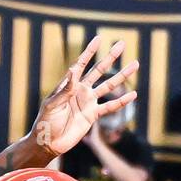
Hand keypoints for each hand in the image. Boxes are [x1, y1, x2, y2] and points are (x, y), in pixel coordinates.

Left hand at [29, 37, 138, 157]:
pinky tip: (133, 94)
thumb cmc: (45, 121)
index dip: (89, 51)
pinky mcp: (92, 115)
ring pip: (108, 86)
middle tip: (122, 43)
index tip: (98, 38)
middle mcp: (81, 90)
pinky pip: (110, 107)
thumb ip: (65, 89)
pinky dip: (122, 101)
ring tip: (135, 64)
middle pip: (99, 70)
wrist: (49, 142)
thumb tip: (73, 70)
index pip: (81, 64)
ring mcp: (88, 102)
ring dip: (122, 76)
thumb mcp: (52, 104)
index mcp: (69, 85)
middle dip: (111, 57)